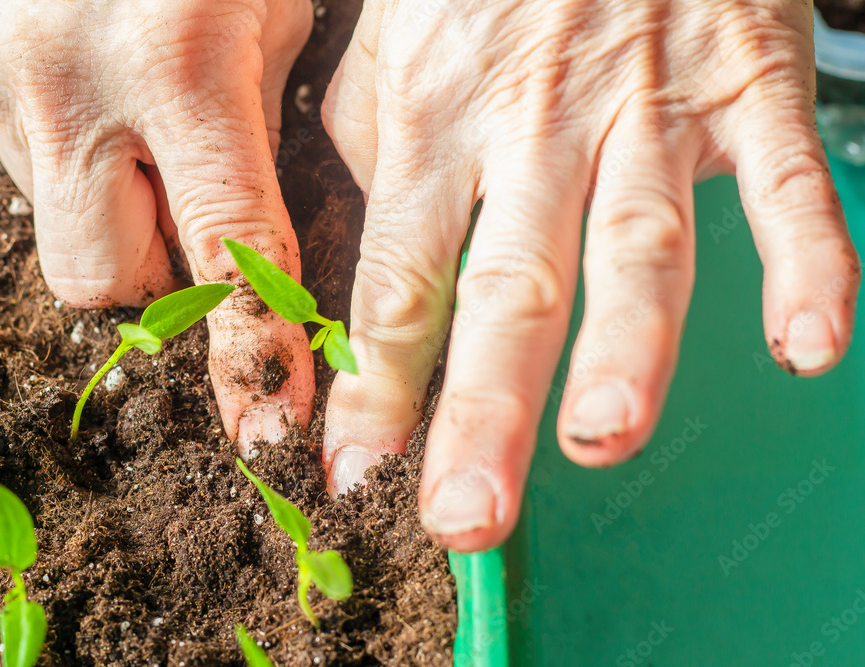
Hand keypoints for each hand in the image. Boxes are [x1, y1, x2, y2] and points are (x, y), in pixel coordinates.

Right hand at [0, 0, 315, 451]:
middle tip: (183, 210)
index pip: (228, 253)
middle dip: (155, 276)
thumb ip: (267, 137)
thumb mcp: (280, 19)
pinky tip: (79, 81)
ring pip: (59, 231)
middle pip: (106, 282)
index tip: (265, 427)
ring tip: (131, 115)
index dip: (247, 352)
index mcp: (187, 63)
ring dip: (107, 205)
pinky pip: (11, 168)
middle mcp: (71, 77)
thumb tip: (258, 264)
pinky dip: (58, 152)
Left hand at [322, 0, 859, 550]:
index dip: (377, 388)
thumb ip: (381, 160)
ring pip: (636, 242)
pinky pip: (784, 183)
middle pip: (508, 284)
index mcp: (436, 118)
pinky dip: (804, 264)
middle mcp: (533, 125)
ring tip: (601, 442)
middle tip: (465, 514)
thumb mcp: (397, 49)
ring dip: (626, 351)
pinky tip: (804, 349)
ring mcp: (646, 106)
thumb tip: (379, 279)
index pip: (399, 279)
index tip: (360, 479)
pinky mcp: (745, 83)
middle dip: (485, 408)